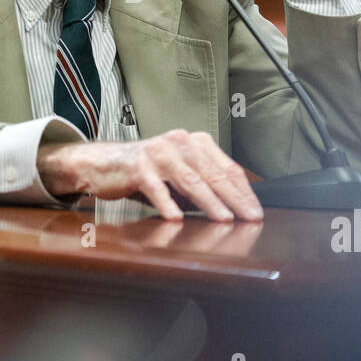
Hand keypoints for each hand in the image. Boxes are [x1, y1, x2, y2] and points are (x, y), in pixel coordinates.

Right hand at [36, 128, 263, 221]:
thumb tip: (234, 208)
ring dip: (210, 203)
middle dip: (235, 199)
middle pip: (214, 174)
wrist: (104, 163)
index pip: (227, 168)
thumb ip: (204, 185)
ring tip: (225, 219)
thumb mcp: (180, 176)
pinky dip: (168, 203)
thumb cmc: (146, 172)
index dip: (244, 191)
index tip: (256, 212)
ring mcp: (159, 153)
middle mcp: (180, 142)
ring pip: (191, 180)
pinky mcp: (139, 166)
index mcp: (195, 142)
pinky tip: (176, 218)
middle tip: (250, 218)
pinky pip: (157, 188)